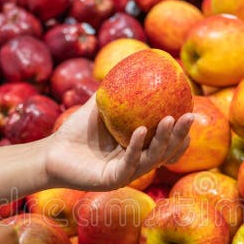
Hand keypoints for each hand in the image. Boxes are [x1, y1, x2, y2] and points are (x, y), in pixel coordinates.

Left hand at [43, 95, 193, 190]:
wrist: (52, 152)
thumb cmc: (77, 130)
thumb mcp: (101, 106)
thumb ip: (117, 90)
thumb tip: (136, 62)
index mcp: (139, 149)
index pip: (168, 144)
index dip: (182, 133)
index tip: (191, 112)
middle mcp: (137, 164)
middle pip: (166, 152)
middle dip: (181, 136)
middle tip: (190, 116)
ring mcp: (126, 174)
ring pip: (152, 159)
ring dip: (164, 140)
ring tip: (170, 120)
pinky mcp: (112, 180)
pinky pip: (129, 163)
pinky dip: (136, 147)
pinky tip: (141, 131)